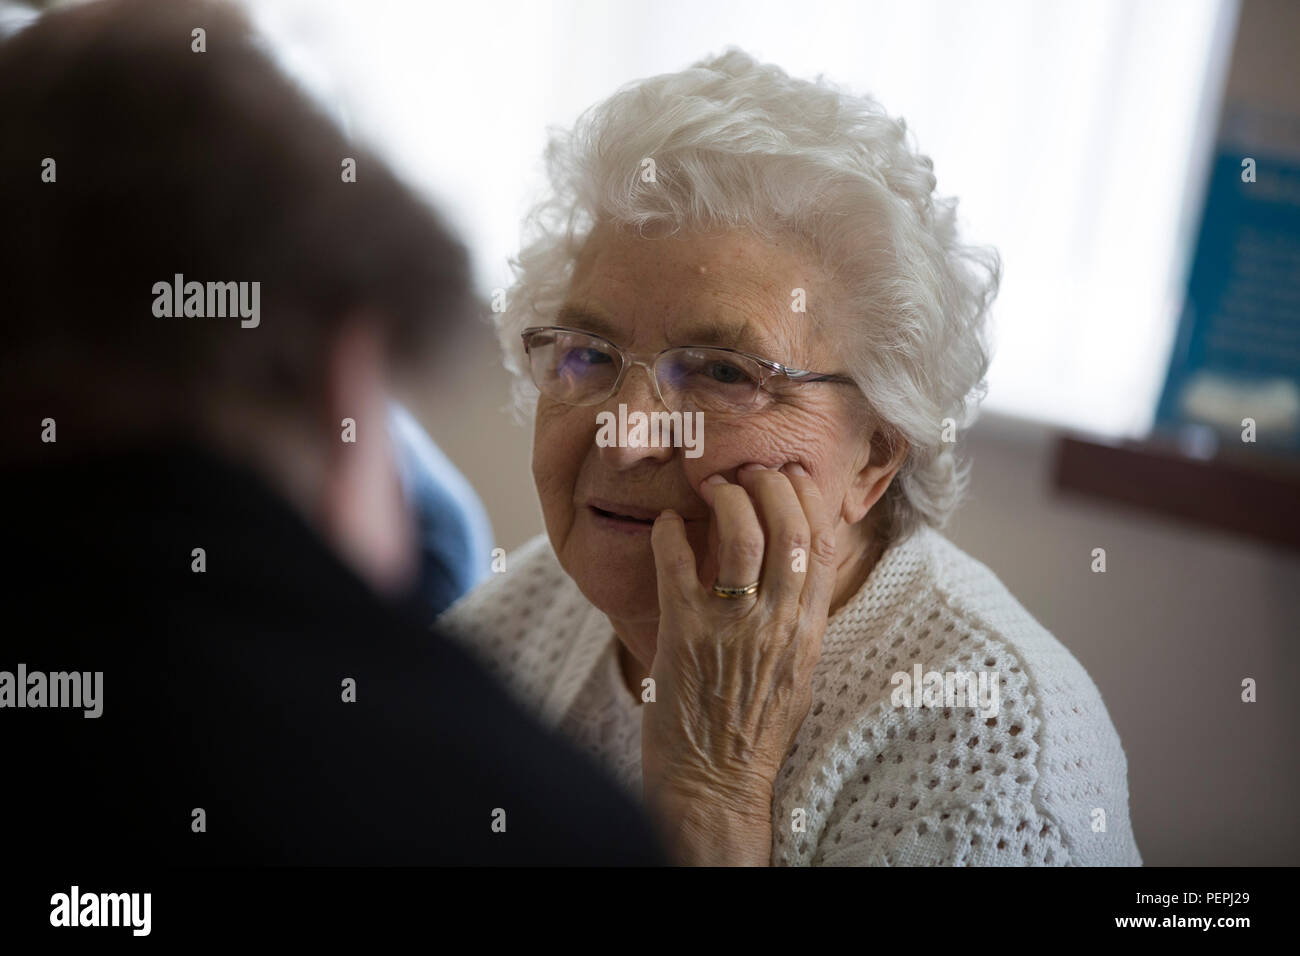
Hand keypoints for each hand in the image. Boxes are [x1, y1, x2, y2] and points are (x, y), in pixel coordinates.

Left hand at [641, 461, 836, 864]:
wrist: (714, 781)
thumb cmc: (753, 727)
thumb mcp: (798, 670)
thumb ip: (798, 617)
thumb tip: (793, 565)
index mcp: (808, 630)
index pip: (822, 542)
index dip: (806, 497)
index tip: (788, 476)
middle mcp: (777, 623)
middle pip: (787, 527)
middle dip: (768, 485)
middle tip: (746, 472)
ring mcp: (731, 627)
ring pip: (740, 536)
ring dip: (726, 498)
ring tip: (711, 488)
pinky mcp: (684, 633)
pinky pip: (676, 564)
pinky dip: (669, 533)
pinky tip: (665, 524)